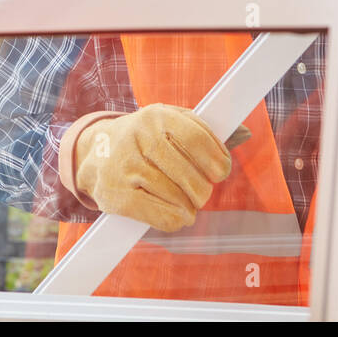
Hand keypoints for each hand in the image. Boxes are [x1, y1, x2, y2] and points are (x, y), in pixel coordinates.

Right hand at [72, 103, 231, 231]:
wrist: (93, 152)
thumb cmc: (143, 138)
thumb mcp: (169, 122)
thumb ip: (204, 129)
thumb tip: (244, 132)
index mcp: (157, 116)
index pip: (197, 139)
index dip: (217, 160)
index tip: (220, 172)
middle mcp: (139, 138)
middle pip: (190, 175)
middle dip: (202, 190)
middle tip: (200, 192)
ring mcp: (125, 167)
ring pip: (177, 198)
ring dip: (189, 208)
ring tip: (187, 205)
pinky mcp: (116, 195)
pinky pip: (159, 216)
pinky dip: (174, 220)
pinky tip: (176, 216)